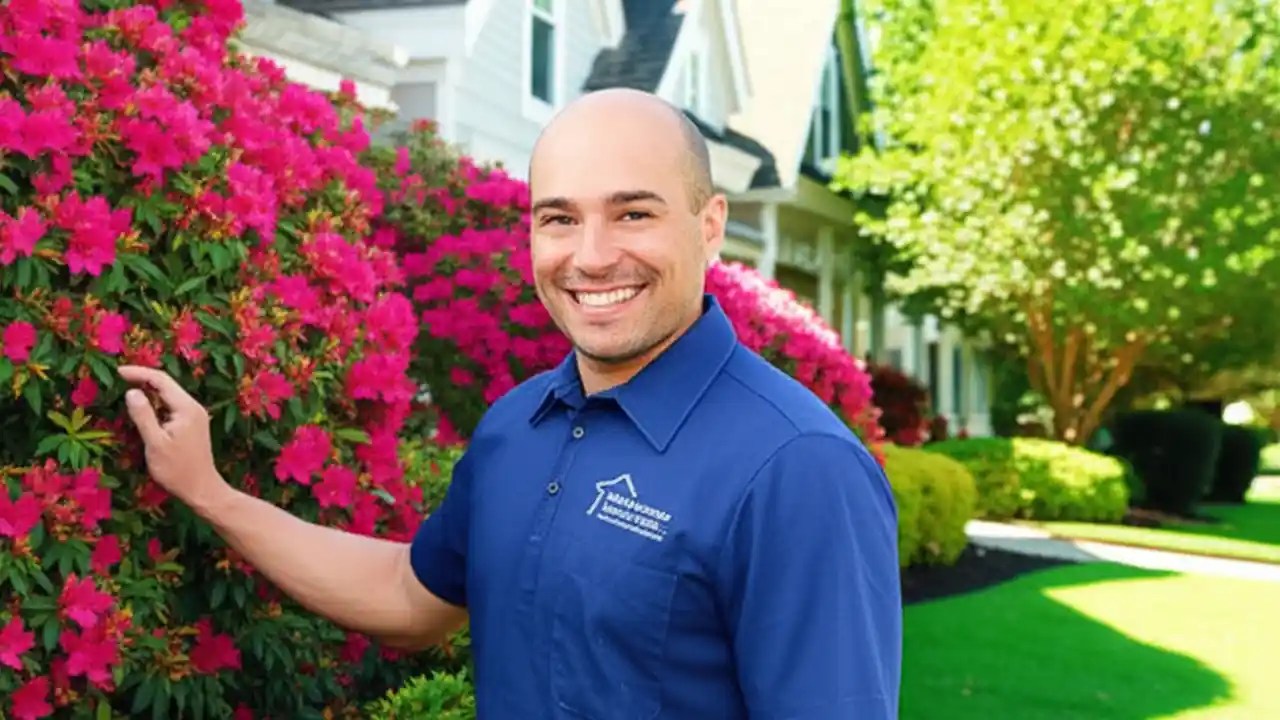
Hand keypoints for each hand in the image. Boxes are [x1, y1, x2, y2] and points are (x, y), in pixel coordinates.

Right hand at [118, 365, 227, 513]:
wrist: (201, 488)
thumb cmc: (177, 469)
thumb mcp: (155, 443)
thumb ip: (143, 416)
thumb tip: (132, 392)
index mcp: (186, 408)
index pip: (161, 380)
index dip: (139, 373)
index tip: (118, 372)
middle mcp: (194, 407)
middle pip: (166, 384)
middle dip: (143, 378)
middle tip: (119, 377)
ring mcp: (195, 415)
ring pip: (169, 395)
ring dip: (149, 389)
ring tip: (127, 386)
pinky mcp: (192, 424)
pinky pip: (172, 406)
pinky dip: (156, 402)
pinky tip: (143, 406)